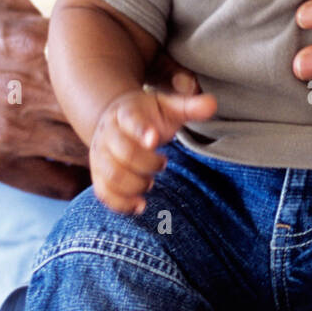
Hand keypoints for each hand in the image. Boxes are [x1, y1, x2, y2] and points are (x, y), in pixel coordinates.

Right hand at [89, 86, 217, 214]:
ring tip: (152, 182)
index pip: (131, 120)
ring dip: (134, 183)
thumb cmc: (148, 115)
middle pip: (122, 153)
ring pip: (112, 175)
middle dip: (146, 163)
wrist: (115, 120)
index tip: (155, 140)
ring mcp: (99, 156)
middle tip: (164, 163)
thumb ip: (189, 106)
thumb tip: (213, 104)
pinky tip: (140, 205)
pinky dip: (120, 203)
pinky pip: (103, 193)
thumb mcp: (167, 106)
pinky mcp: (98, 175)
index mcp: (126, 112)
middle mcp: (108, 134)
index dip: (142, 131)